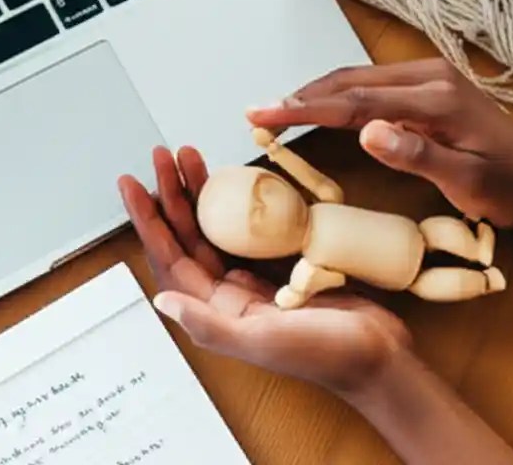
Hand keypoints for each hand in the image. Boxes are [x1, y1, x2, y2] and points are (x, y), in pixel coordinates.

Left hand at [118, 146, 411, 396]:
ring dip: (200, 194)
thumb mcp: (262, 342)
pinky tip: (235, 178)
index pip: (171, 258)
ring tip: (191, 158)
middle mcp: (229, 296)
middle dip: (173, 195)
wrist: (379, 357)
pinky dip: (240, 202)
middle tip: (163, 156)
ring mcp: (256, 280)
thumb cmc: (324, 356)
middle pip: (189, 236)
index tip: (133, 182)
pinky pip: (252, 229)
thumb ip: (210, 325)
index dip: (149, 220)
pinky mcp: (284, 268)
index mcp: (217, 313)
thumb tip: (162, 299)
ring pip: (217, 228)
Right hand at [246, 59, 512, 227]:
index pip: (354, 101)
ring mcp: (430, 78)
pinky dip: (339, 95)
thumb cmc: (510, 186)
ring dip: (317, 93)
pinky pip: (372, 84)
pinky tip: (321, 106)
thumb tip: (366, 131)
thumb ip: (415, 153)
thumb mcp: (465, 181)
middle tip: (256, 112)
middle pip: (349, 81)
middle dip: (300, 96)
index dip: (304, 108)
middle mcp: (428, 77)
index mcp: (433, 99)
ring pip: (358, 78)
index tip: (263, 113)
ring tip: (277, 109)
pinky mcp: (430, 86)